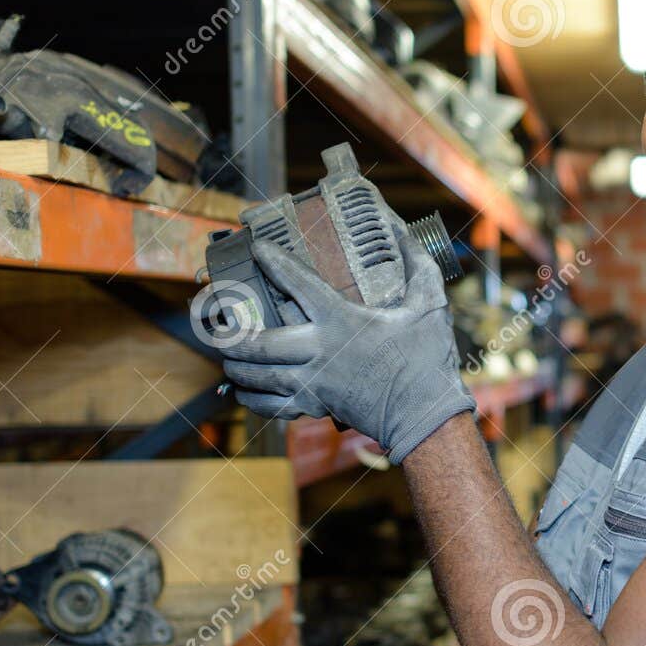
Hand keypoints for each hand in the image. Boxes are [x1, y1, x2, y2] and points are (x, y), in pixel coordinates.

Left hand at [220, 224, 475, 463]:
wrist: (426, 417)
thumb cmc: (428, 360)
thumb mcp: (430, 304)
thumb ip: (416, 262)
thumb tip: (400, 228)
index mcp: (342, 321)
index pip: (297, 283)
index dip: (273, 262)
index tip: (257, 248)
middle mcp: (319, 352)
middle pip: (257, 342)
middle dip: (228, 332)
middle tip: (215, 319)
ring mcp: (313, 382)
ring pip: (256, 374)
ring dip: (234, 363)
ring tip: (224, 351)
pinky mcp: (315, 406)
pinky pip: (270, 406)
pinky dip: (250, 398)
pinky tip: (241, 389)